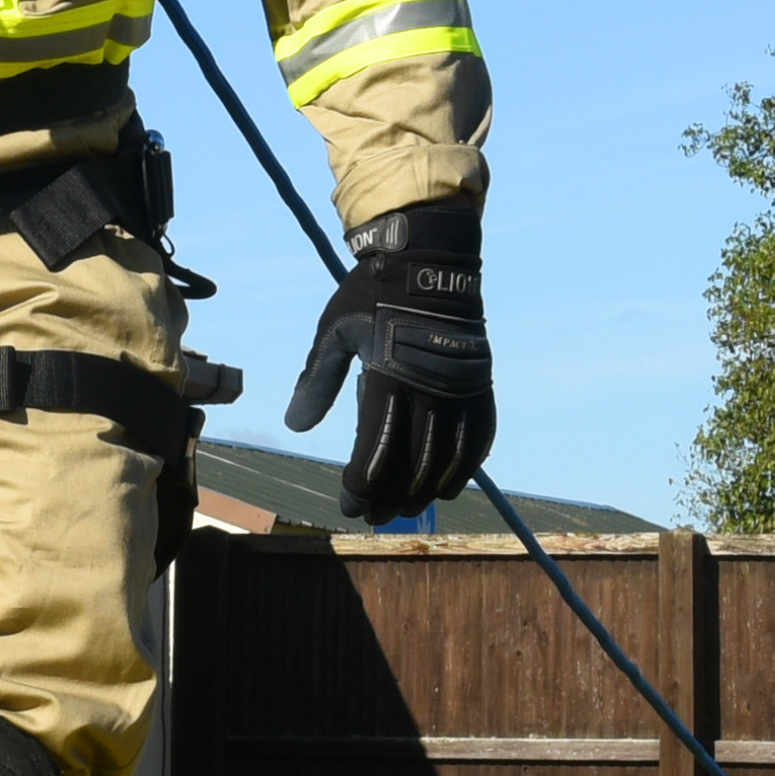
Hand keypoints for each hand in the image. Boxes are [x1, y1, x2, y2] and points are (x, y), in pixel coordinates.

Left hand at [284, 198, 496, 520]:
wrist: (430, 260)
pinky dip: (462, 470)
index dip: (359, 488)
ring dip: (422, 493)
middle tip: (371, 515)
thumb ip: (318, 379)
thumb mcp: (334, 331)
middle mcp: (428, 392)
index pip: (374, 455)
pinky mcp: (480, 388)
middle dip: (388, 500)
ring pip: (445, 462)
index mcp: (388, 379)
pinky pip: (477, 442)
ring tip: (402, 508)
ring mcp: (459, 392)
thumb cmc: (372, 294)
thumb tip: (295, 426)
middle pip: (410, 469)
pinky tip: (445, 488)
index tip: (347, 501)